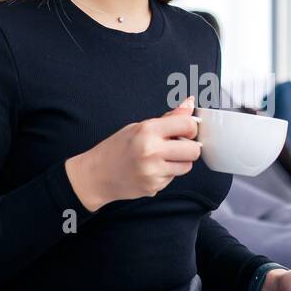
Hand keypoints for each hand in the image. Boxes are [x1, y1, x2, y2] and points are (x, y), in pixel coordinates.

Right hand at [65, 96, 200, 211]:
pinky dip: (167, 174)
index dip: (191, 128)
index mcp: (147, 131)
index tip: (186, 130)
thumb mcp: (138, 127)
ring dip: (180, 162)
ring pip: (187, 166)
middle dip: (189, 148)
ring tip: (162, 158)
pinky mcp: (154, 187)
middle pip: (194, 150)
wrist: (97, 175)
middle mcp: (151, 151)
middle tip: (177, 146)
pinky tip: (152, 169)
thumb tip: (189, 104)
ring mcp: (153, 171)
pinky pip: (173, 178)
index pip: (188, 125)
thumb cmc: (116, 149)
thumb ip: (168, 118)